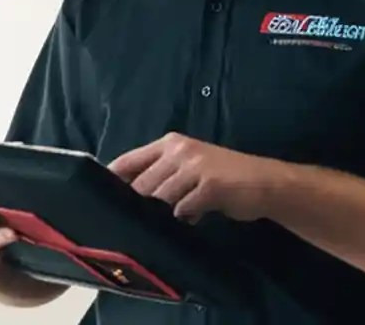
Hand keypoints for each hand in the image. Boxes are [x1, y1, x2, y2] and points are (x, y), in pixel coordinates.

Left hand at [108, 132, 284, 222]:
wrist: (265, 181)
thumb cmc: (224, 176)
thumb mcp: (190, 167)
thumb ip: (163, 177)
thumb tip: (131, 198)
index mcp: (169, 143)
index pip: (127, 161)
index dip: (111, 181)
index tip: (99, 201)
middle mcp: (178, 150)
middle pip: (140, 183)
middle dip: (136, 205)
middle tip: (133, 222)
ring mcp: (194, 166)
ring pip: (159, 197)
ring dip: (161, 214)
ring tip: (171, 218)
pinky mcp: (209, 185)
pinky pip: (183, 209)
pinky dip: (184, 218)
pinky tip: (193, 218)